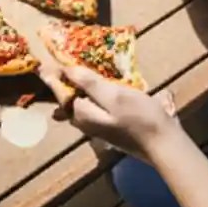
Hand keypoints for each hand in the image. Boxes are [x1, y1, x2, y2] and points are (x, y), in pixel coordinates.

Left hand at [39, 65, 181, 161]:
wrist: (164, 145)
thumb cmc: (140, 117)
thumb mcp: (113, 95)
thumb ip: (88, 83)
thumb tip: (64, 69)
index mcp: (81, 113)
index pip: (60, 90)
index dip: (52, 74)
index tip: (43, 62)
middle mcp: (85, 123)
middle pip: (68, 99)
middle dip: (63, 83)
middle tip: (56, 67)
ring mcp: (98, 127)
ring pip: (80, 105)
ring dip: (76, 89)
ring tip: (71, 76)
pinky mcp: (111, 128)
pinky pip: (94, 108)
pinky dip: (91, 97)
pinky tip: (97, 90)